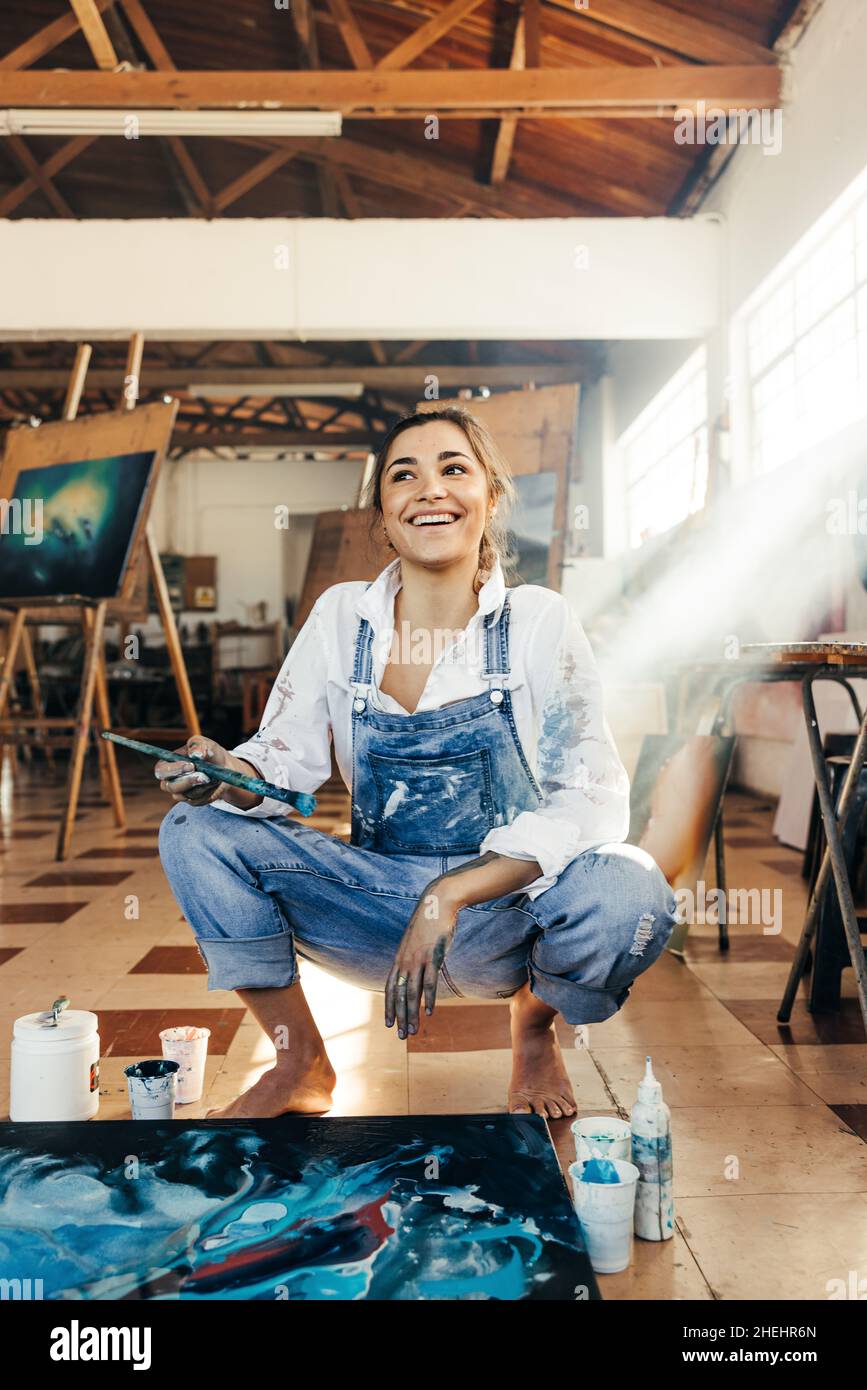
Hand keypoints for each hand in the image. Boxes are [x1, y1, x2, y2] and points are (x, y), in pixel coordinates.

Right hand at [155, 736, 230, 804]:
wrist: (224, 767)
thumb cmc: (209, 753)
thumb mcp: (205, 744)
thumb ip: (199, 746)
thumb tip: (196, 754)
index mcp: (167, 764)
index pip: (161, 771)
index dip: (174, 770)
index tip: (191, 765)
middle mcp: (170, 781)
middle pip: (171, 787)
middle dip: (188, 781)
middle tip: (204, 776)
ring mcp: (181, 793)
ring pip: (187, 795)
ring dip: (202, 785)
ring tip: (213, 775)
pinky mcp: (192, 801)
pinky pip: (198, 800)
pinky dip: (208, 791)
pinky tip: (213, 782)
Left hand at [384, 883, 461, 1038]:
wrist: (436, 903)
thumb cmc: (428, 923)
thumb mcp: (417, 941)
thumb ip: (415, 956)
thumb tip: (416, 968)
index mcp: (400, 958)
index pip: (390, 988)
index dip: (389, 1007)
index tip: (389, 1024)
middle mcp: (405, 961)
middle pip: (399, 995)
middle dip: (399, 1017)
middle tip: (401, 1036)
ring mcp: (417, 959)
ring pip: (412, 993)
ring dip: (412, 1014)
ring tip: (413, 1031)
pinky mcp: (432, 956)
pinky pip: (429, 982)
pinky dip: (428, 999)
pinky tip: (429, 1012)